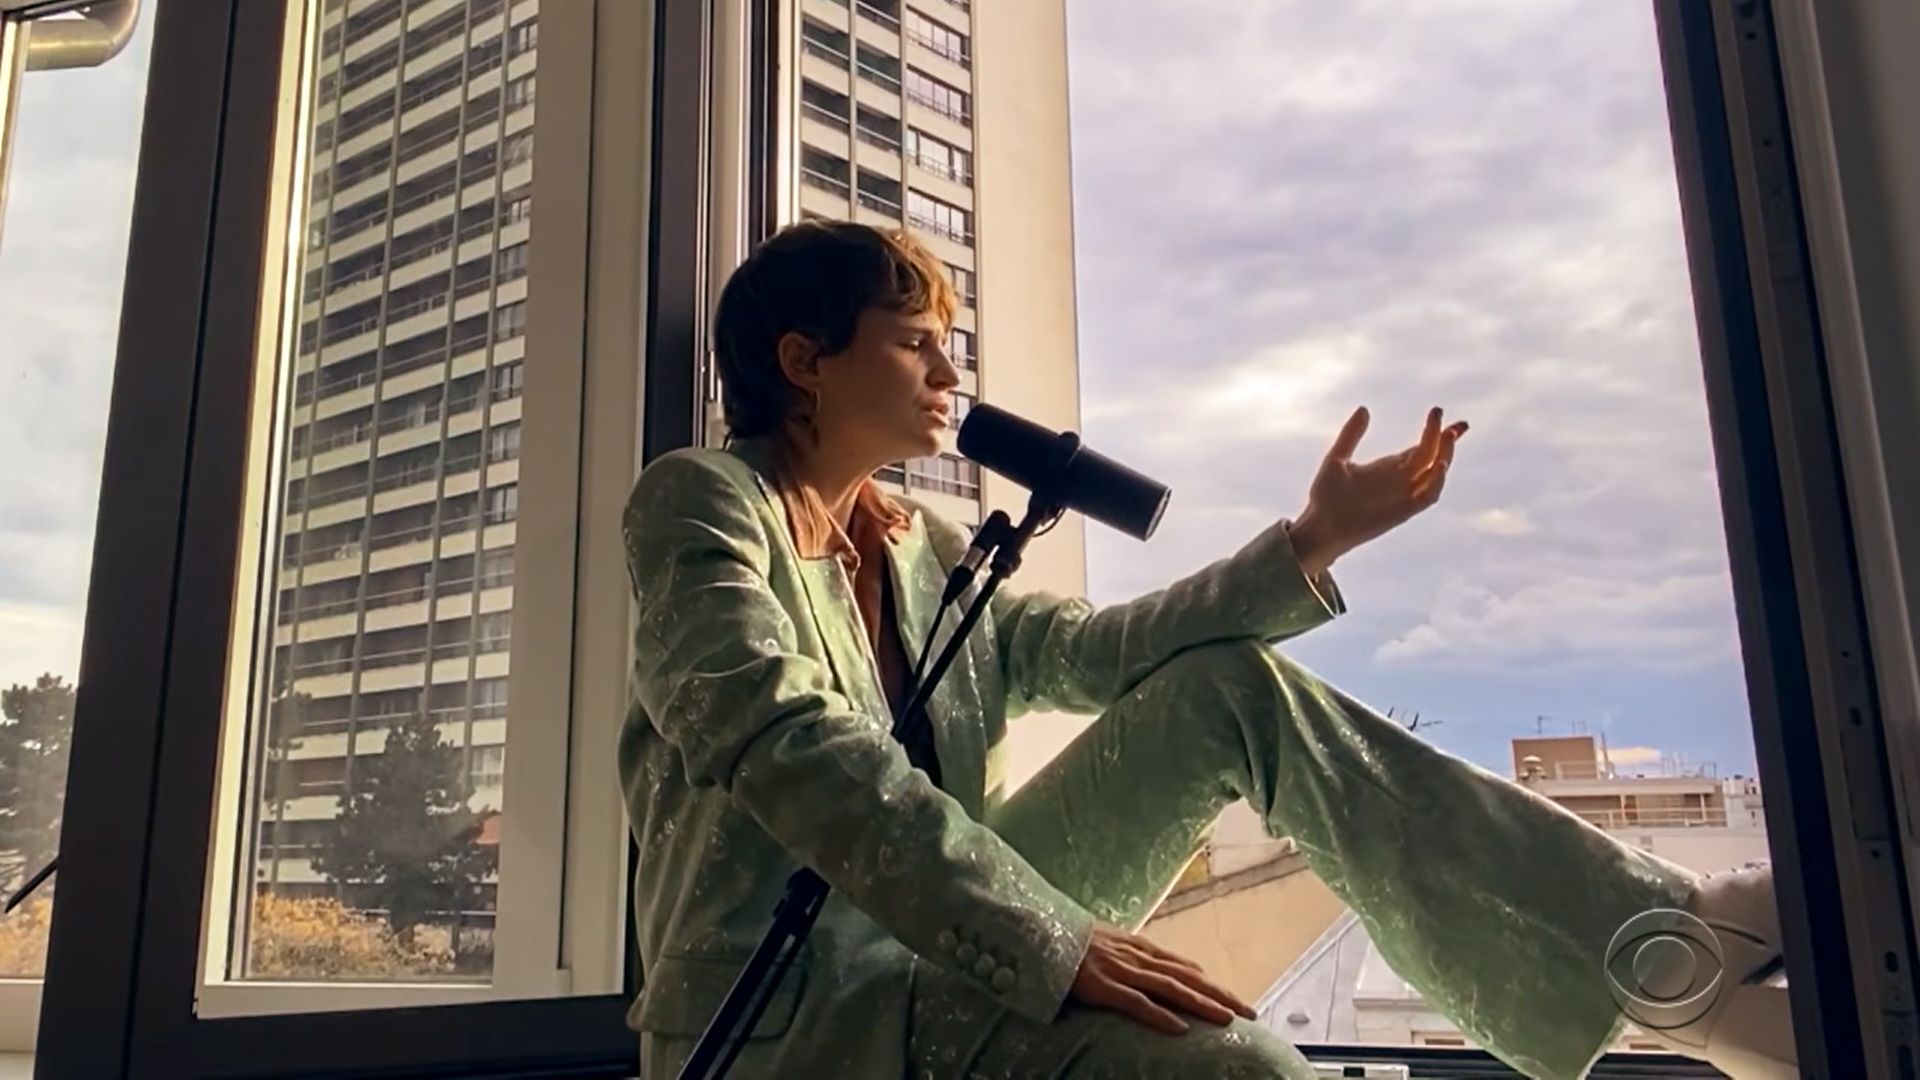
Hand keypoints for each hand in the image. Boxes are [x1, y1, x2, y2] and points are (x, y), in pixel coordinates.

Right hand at [1068, 922, 1256, 1035]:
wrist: (1034, 930)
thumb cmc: (1065, 938)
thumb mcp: (1102, 941)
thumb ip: (1125, 952)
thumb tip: (1146, 965)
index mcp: (1135, 947)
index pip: (1181, 966)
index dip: (1209, 982)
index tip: (1231, 996)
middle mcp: (1134, 956)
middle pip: (1186, 977)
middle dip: (1220, 994)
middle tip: (1250, 1011)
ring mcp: (1119, 970)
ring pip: (1170, 988)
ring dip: (1202, 1004)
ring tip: (1228, 1019)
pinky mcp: (1101, 985)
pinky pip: (1135, 1002)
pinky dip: (1159, 1015)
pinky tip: (1180, 1028)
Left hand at [1289, 406, 1467, 576]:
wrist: (1319, 526)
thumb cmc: (1326, 496)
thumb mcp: (1336, 458)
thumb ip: (1350, 435)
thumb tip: (1364, 408)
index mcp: (1389, 468)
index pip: (1421, 447)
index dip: (1433, 431)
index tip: (1439, 411)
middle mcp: (1401, 481)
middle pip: (1433, 457)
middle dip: (1447, 440)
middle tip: (1460, 423)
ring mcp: (1403, 496)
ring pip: (1435, 476)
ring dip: (1445, 457)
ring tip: (1448, 436)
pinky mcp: (1402, 512)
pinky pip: (1426, 498)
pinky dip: (1436, 483)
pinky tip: (1439, 465)